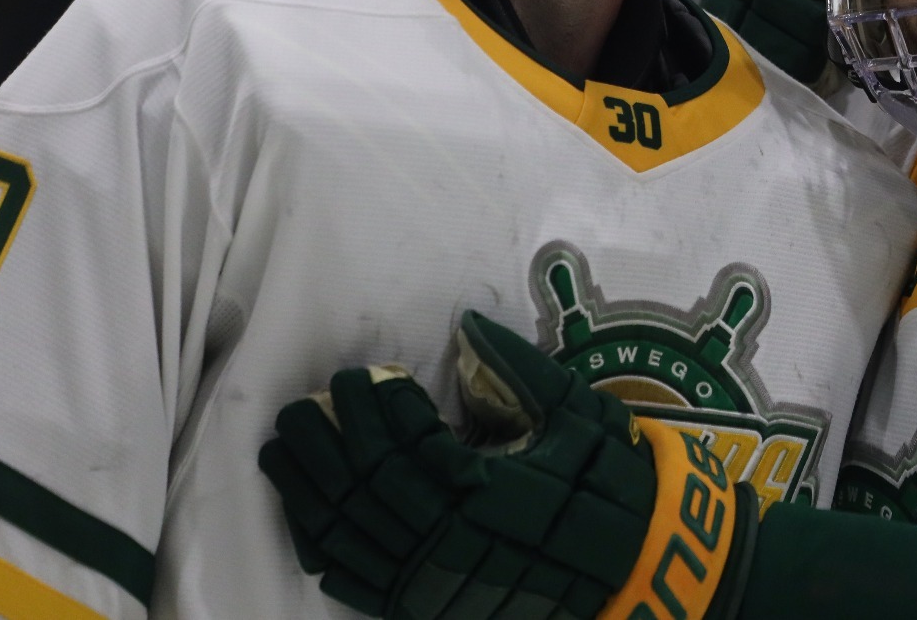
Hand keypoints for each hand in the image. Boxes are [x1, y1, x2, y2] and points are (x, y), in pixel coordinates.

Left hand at [260, 312, 753, 619]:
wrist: (630, 568)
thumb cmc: (607, 485)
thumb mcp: (576, 415)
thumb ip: (519, 370)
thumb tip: (468, 325)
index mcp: (481, 487)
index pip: (406, 439)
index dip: (377, 404)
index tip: (361, 373)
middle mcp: (444, 538)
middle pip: (363, 481)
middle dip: (330, 436)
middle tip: (310, 400)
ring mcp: (428, 579)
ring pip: (346, 529)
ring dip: (308, 486)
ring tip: (286, 446)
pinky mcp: (421, 606)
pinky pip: (352, 579)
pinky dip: (320, 544)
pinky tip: (304, 513)